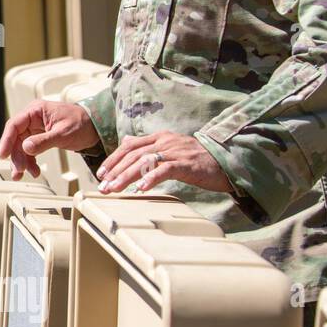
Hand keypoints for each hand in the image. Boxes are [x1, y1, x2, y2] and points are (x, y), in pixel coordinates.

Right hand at [0, 99, 99, 180]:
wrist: (96, 128)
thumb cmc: (82, 124)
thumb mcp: (63, 134)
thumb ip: (44, 141)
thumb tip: (25, 147)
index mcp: (35, 110)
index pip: (14, 125)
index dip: (6, 140)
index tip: (3, 155)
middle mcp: (32, 118)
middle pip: (16, 138)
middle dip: (17, 156)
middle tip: (19, 171)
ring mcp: (35, 128)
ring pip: (21, 146)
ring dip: (23, 161)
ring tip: (29, 174)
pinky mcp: (40, 137)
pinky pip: (30, 150)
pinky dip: (30, 161)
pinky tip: (34, 170)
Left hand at [95, 132, 232, 193]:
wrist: (225, 162)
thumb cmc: (196, 159)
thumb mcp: (169, 148)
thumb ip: (148, 145)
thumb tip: (127, 140)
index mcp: (159, 137)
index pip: (129, 146)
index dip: (113, 159)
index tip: (101, 173)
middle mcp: (165, 141)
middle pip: (133, 155)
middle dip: (115, 171)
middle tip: (103, 186)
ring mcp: (175, 151)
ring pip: (145, 162)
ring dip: (127, 176)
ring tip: (114, 188)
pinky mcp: (187, 163)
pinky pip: (165, 169)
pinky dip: (151, 178)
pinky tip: (141, 188)